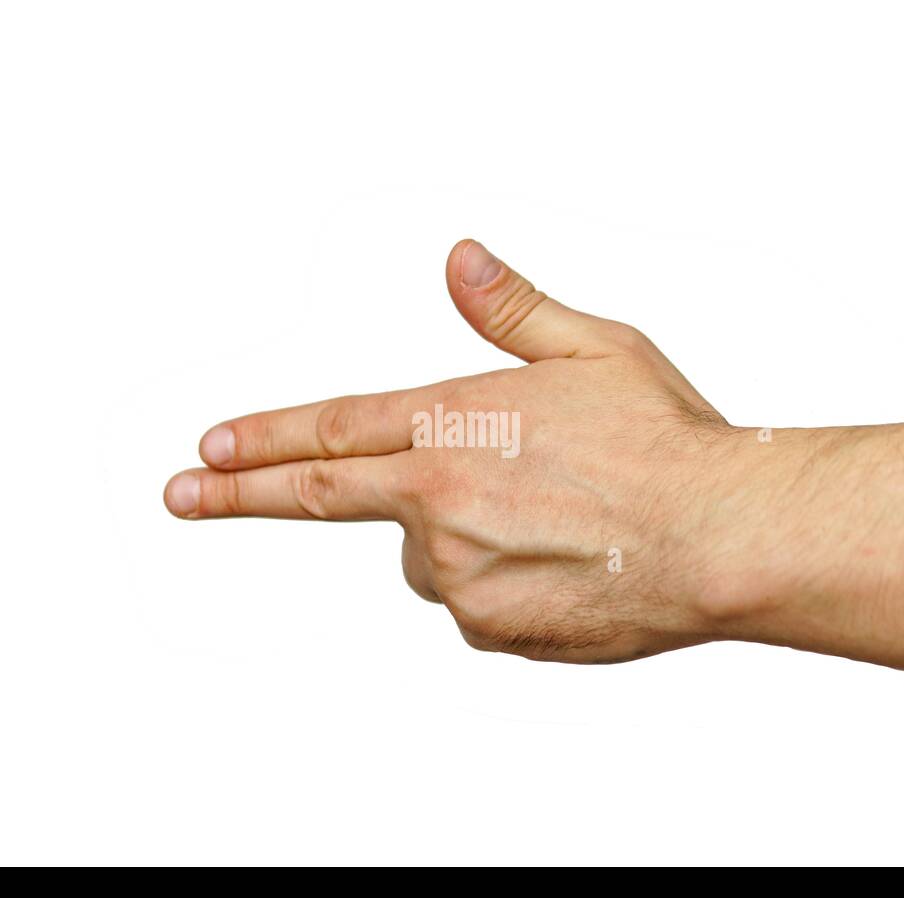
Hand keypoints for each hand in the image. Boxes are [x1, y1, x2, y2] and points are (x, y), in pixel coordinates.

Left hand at [164, 239, 736, 661]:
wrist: (723, 541)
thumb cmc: (668, 441)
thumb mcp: (597, 349)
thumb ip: (513, 311)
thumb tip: (457, 261)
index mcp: (456, 422)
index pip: (332, 428)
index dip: (263, 438)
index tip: (208, 449)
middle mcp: (439, 502)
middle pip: (324, 495)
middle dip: (240, 494)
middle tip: (179, 495)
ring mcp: (459, 574)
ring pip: (428, 556)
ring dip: (460, 537)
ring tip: (553, 519)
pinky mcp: (490, 630)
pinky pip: (475, 602)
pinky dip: (501, 581)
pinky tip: (565, 562)